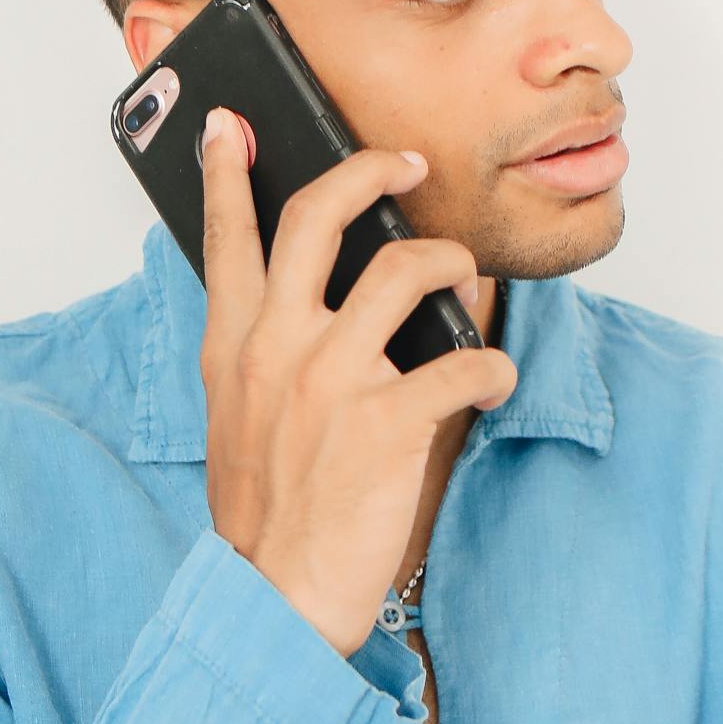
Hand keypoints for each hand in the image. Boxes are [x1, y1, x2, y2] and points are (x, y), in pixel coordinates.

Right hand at [196, 105, 517, 658]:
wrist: (275, 598)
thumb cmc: (265, 513)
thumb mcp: (236, 420)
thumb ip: (264, 356)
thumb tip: (320, 306)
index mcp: (232, 347)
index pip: (226, 238)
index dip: (225, 173)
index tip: (229, 126)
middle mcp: (276, 348)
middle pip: (318, 216)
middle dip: (369, 171)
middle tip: (407, 163)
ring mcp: (330, 380)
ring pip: (404, 269)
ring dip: (449, 262)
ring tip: (465, 277)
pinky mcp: (388, 422)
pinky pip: (465, 367)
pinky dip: (494, 372)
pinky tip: (497, 383)